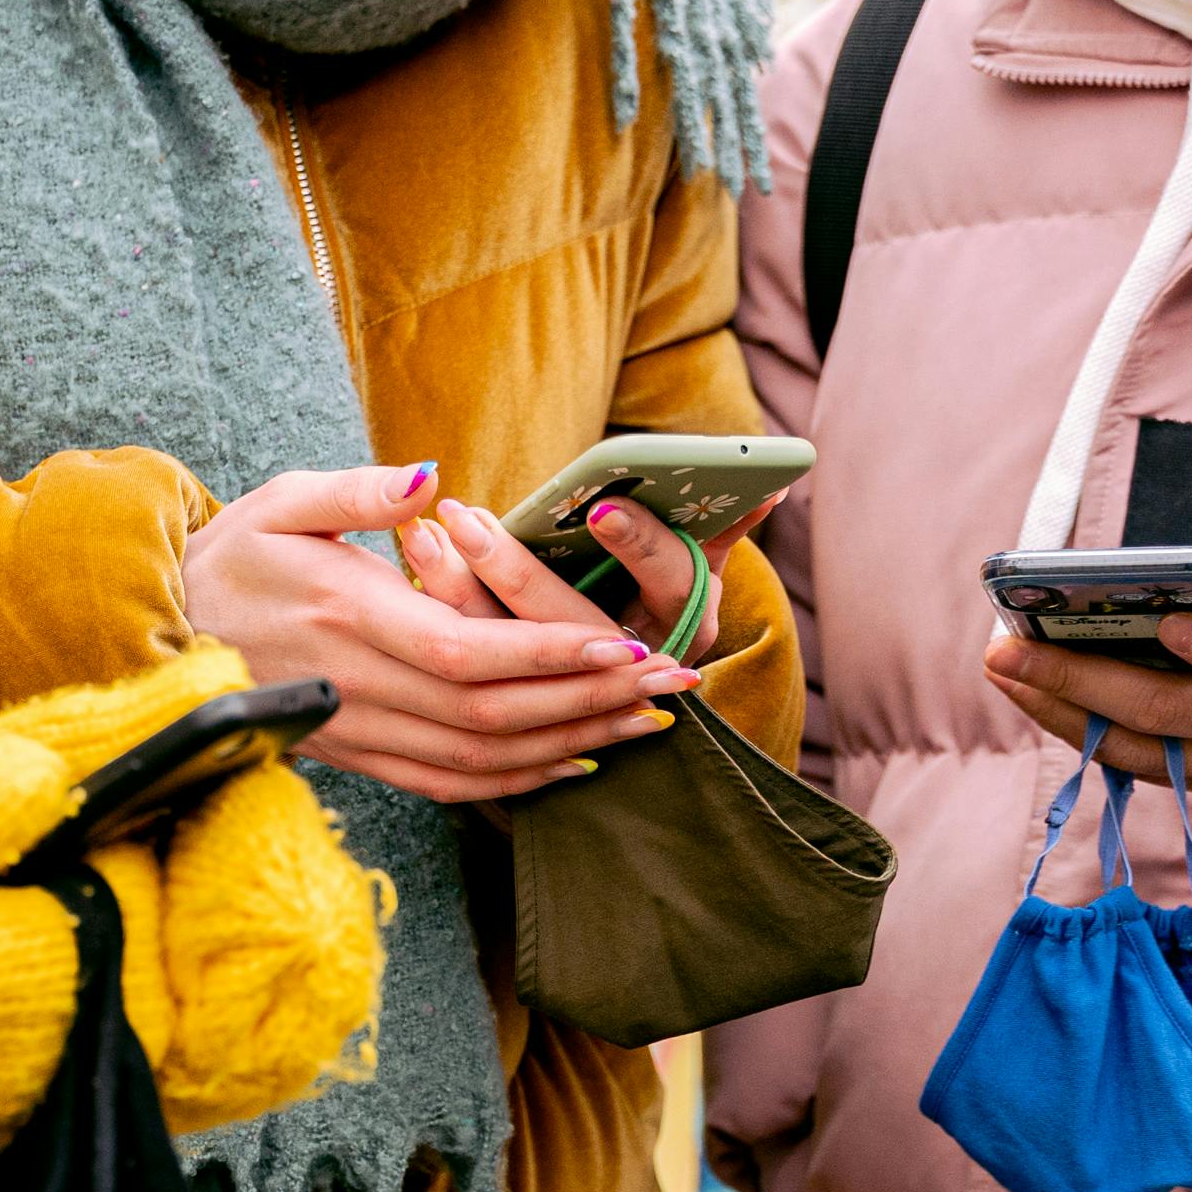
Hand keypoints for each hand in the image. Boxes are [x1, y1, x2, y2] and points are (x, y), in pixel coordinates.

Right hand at [0, 646, 379, 1191]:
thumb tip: (61, 777)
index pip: (137, 886)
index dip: (192, 790)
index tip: (233, 708)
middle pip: (150, 968)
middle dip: (197, 867)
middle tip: (226, 763)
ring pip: (109, 1021)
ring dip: (146, 928)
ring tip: (164, 822)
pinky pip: (47, 1063)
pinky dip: (78, 989)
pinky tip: (63, 912)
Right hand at [179, 465, 683, 802]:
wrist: (167, 632)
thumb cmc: (231, 554)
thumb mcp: (283, 499)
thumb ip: (361, 490)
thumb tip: (428, 481)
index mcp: (348, 616)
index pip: (465, 650)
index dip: (547, 656)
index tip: (622, 646)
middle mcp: (358, 686)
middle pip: (490, 713)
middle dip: (587, 703)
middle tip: (668, 686)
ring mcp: (357, 732)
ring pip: (478, 759)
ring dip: (567, 746)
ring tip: (643, 725)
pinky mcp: (357, 756)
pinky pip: (446, 784)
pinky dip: (515, 783)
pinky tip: (571, 765)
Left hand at [401, 488, 754, 675]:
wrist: (633, 691)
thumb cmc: (670, 588)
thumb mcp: (703, 555)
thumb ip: (729, 524)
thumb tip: (777, 484)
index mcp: (688, 617)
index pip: (671, 579)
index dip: (639, 546)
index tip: (601, 509)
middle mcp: (638, 664)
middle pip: (570, 625)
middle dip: (511, 569)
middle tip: (463, 515)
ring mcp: (578, 692)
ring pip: (511, 651)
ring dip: (459, 586)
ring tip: (421, 529)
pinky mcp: (524, 707)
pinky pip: (477, 662)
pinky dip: (446, 604)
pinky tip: (413, 556)